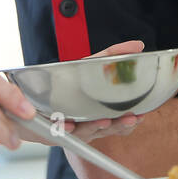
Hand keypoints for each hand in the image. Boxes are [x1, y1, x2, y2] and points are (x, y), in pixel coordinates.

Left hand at [21, 39, 147, 146]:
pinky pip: (60, 131)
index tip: (141, 115)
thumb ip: (114, 55)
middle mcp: (89, 125)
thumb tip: (139, 45)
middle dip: (119, 125)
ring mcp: (72, 129)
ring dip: (95, 127)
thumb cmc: (69, 82)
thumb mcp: (92, 65)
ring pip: (87, 133)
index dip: (130, 121)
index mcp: (101, 114)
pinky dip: (65, 128)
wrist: (36, 94)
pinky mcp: (53, 129)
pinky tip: (69, 124)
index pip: (121, 123)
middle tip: (130, 118)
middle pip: (107, 130)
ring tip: (104, 121)